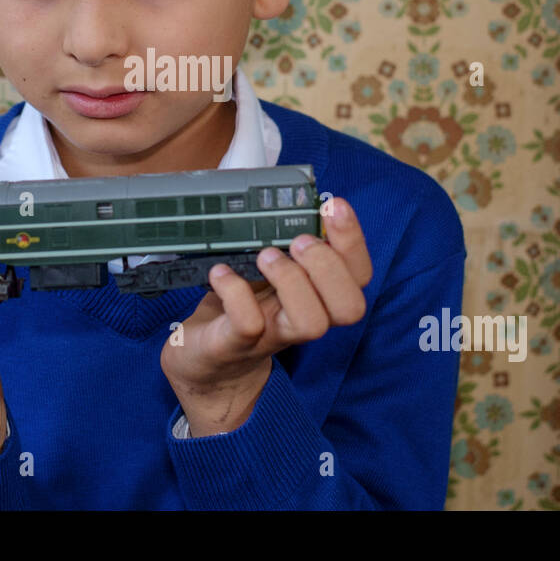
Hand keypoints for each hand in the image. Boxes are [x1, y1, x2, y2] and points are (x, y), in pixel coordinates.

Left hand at [160, 197, 372, 435]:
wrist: (201, 364)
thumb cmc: (236, 308)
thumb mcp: (263, 271)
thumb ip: (279, 242)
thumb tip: (285, 196)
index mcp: (315, 295)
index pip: (358, 274)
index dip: (353, 240)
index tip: (332, 205)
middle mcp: (300, 319)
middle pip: (350, 306)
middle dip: (329, 265)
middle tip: (296, 242)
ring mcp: (270, 336)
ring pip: (311, 323)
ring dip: (292, 280)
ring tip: (263, 256)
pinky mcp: (233, 345)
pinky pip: (248, 324)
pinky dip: (235, 292)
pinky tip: (220, 273)